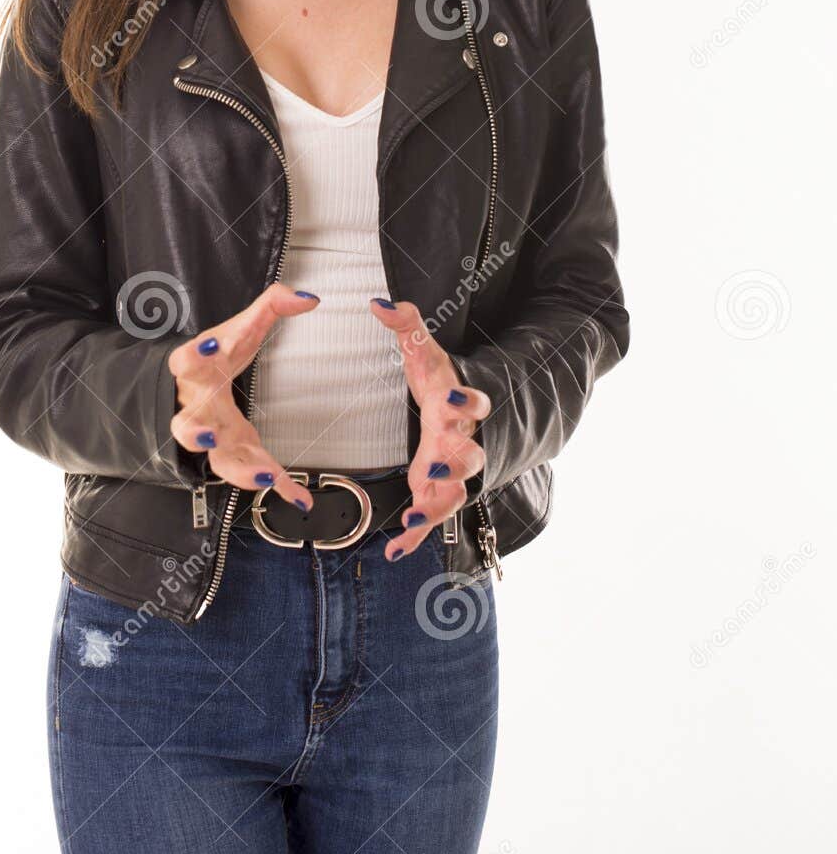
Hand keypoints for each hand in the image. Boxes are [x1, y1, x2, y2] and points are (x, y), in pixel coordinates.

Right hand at [167, 282, 319, 511]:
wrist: (194, 389)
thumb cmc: (216, 360)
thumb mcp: (239, 330)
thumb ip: (271, 306)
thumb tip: (308, 298)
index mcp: (195, 372)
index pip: (185, 361)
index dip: (194, 355)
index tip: (211, 346)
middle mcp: (198, 409)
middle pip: (186, 425)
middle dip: (196, 432)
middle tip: (210, 434)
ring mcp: (215, 438)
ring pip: (217, 461)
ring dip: (238, 472)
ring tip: (263, 478)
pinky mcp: (237, 455)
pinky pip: (255, 475)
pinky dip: (279, 488)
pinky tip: (301, 496)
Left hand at [368, 297, 489, 561]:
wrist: (458, 417)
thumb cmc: (440, 385)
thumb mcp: (424, 355)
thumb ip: (407, 327)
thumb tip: (378, 302)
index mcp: (460, 407)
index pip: (475, 404)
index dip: (470, 402)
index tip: (455, 398)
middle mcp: (462, 444)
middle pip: (470, 457)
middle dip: (456, 462)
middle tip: (437, 464)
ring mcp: (451, 473)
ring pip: (453, 495)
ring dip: (434, 507)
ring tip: (411, 518)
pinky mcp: (435, 494)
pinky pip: (430, 520)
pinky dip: (415, 537)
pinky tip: (395, 551)